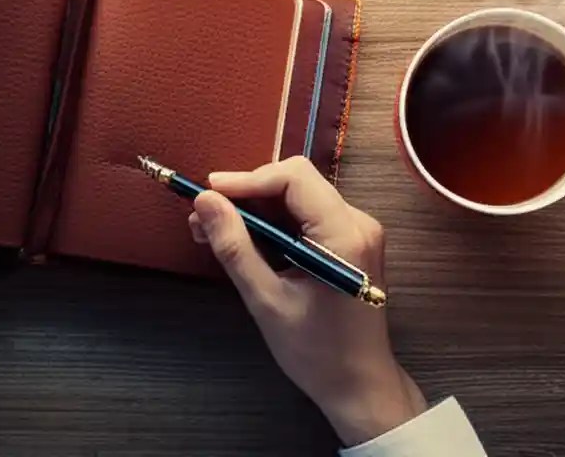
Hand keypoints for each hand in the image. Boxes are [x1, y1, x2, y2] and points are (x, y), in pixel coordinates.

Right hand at [188, 157, 426, 445]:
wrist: (359, 386)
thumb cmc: (316, 352)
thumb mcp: (266, 300)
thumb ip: (235, 247)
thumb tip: (205, 201)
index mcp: (345, 235)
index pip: (294, 178)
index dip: (247, 179)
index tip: (208, 192)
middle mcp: (358, 223)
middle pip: (296, 182)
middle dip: (247, 194)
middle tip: (205, 215)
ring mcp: (357, 231)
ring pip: (298, 197)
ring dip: (256, 209)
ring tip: (214, 230)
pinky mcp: (350, 242)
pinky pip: (307, 216)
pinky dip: (274, 224)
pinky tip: (244, 240)